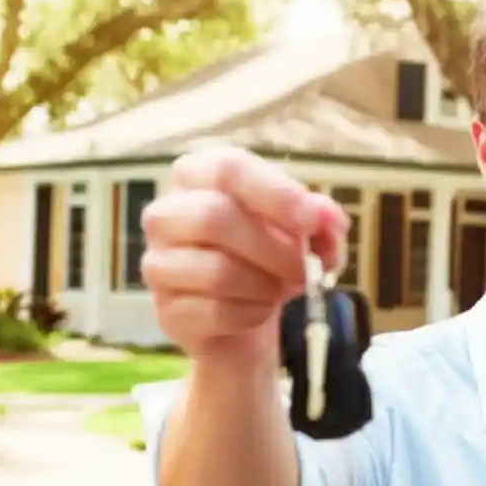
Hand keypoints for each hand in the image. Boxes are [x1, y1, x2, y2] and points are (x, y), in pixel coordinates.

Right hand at [140, 146, 348, 364]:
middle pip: (211, 217)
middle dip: (272, 248)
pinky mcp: (166, 312)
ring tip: (280, 289)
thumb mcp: (307, 234)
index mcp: (200, 178)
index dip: (273, 192)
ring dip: (266, 286)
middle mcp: (168, 215)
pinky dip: (252, 314)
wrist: (249, 317)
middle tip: (304, 269)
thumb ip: (321, 221)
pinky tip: (259, 310)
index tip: (310, 221)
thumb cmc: (272, 258)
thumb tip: (326, 219)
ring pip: (215, 271)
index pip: (225, 168)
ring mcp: (159, 265)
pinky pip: (214, 312)